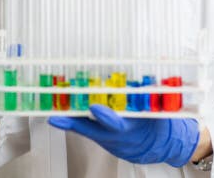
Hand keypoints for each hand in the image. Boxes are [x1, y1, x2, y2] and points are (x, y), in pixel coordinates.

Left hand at [48, 104, 198, 166]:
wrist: (152, 147)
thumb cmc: (155, 126)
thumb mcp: (161, 112)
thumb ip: (158, 92)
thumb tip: (161, 67)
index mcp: (129, 128)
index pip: (116, 123)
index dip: (106, 116)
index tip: (95, 108)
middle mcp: (113, 134)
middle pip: (92, 128)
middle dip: (75, 121)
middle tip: (59, 115)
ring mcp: (103, 135)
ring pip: (83, 128)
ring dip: (68, 120)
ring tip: (52, 112)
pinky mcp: (97, 134)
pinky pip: (81, 128)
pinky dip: (69, 122)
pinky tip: (56, 116)